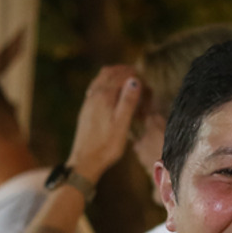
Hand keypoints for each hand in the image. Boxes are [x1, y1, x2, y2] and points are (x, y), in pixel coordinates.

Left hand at [68, 65, 145, 182]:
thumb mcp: (121, 125)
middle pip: (109, 73)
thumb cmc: (106, 146)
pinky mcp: (86, 110)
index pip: (121, 76)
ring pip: (100, 79)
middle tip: (137, 74)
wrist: (85, 161)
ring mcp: (88, 102)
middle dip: (124, 71)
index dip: (134, 75)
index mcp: (104, 97)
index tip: (145, 80)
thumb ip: (128, 101)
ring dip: (114, 75)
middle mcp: (94, 96)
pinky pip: (95, 88)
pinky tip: (111, 92)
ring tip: (126, 78)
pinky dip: (106, 84)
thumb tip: (135, 80)